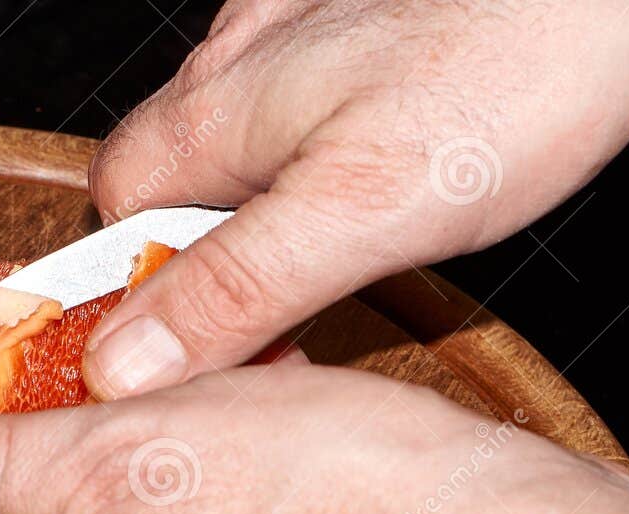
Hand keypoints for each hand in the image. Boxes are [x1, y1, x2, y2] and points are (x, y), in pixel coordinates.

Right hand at [81, 0, 628, 397]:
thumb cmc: (516, 68)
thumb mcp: (362, 214)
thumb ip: (236, 290)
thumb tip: (128, 365)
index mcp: (213, 114)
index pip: (112, 221)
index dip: (132, 294)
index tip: (183, 356)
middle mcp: (238, 64)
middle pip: (167, 188)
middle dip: (200, 262)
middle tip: (271, 322)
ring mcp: (296, 38)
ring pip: (234, 154)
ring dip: (257, 220)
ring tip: (331, 261)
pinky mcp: (360, 32)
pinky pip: (298, 117)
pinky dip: (314, 168)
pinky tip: (374, 183)